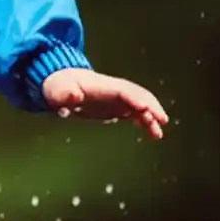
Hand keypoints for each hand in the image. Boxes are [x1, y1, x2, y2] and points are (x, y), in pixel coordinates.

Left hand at [42, 68, 169, 139]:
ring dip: (151, 118)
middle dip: (150, 106)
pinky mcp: (117, 107)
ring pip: (139, 105)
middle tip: (162, 119)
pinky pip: (135, 113)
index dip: (134, 98)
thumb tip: (72, 96)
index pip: (122, 90)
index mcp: (102, 86)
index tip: (144, 107)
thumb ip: (65, 94)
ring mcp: (117, 98)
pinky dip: (145, 122)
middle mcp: (114, 90)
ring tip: (159, 134)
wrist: (61, 85)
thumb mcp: (58, 91)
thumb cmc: (59, 88)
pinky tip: (153, 134)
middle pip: (137, 95)